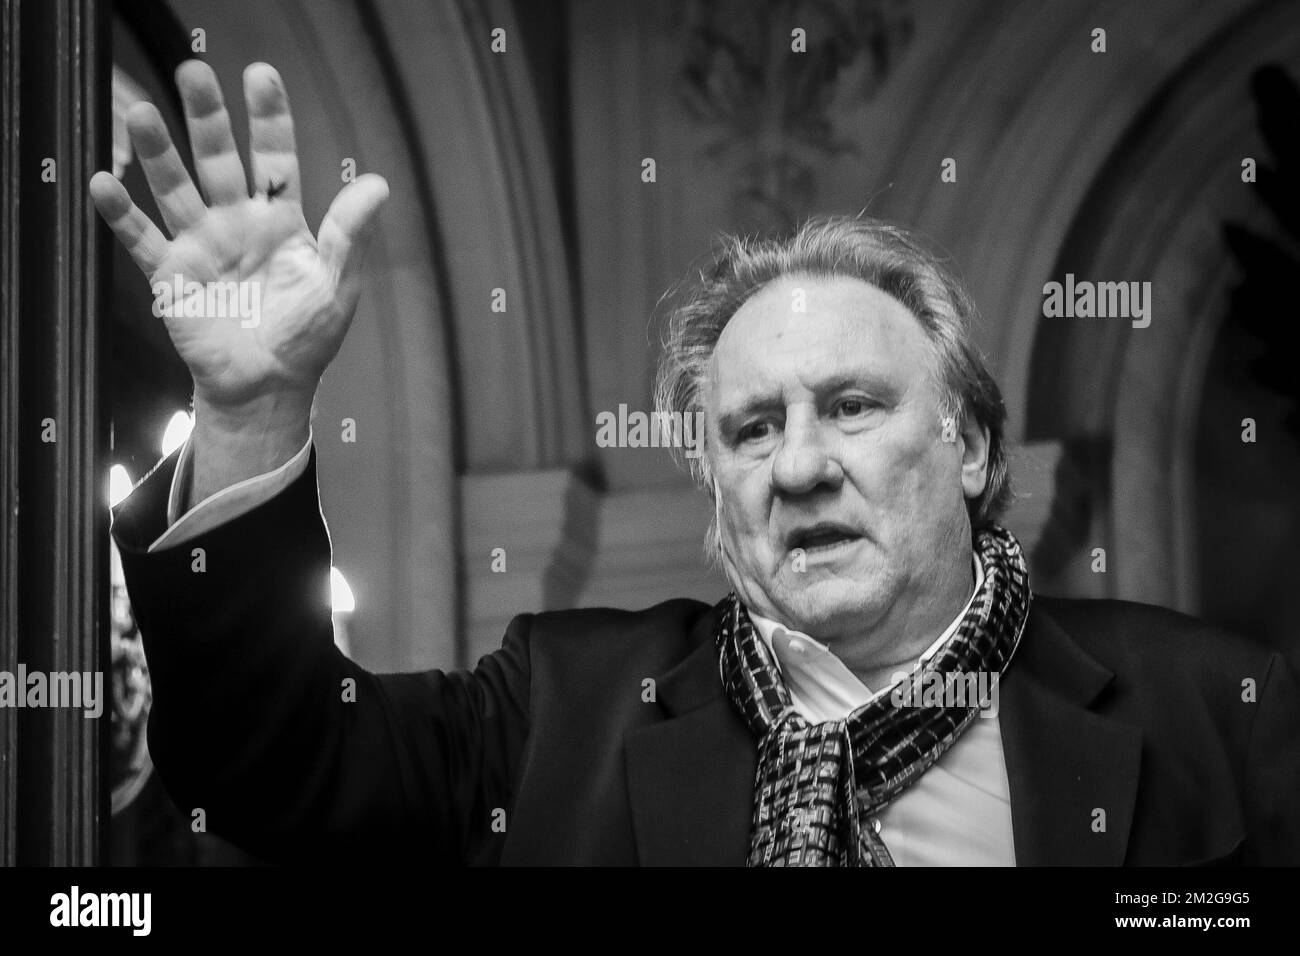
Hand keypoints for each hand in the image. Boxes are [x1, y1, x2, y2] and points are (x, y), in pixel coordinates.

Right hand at [91, 60, 387, 496]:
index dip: (268, 118)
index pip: (274, 157)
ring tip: (141, 113)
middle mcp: (236, 222)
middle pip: (218, 159)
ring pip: (175, 188)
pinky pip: (141, 240)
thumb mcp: (337, 283)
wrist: (269, 386)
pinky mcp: (171, 275)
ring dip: (157, 154)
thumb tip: (379, 184)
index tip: (260, 76)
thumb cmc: (306, 336)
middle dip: (206, 118)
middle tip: (193, 73)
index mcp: (280, 219)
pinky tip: (105, 183)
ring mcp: (200, 245)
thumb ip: (350, 233)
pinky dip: (121, 215)